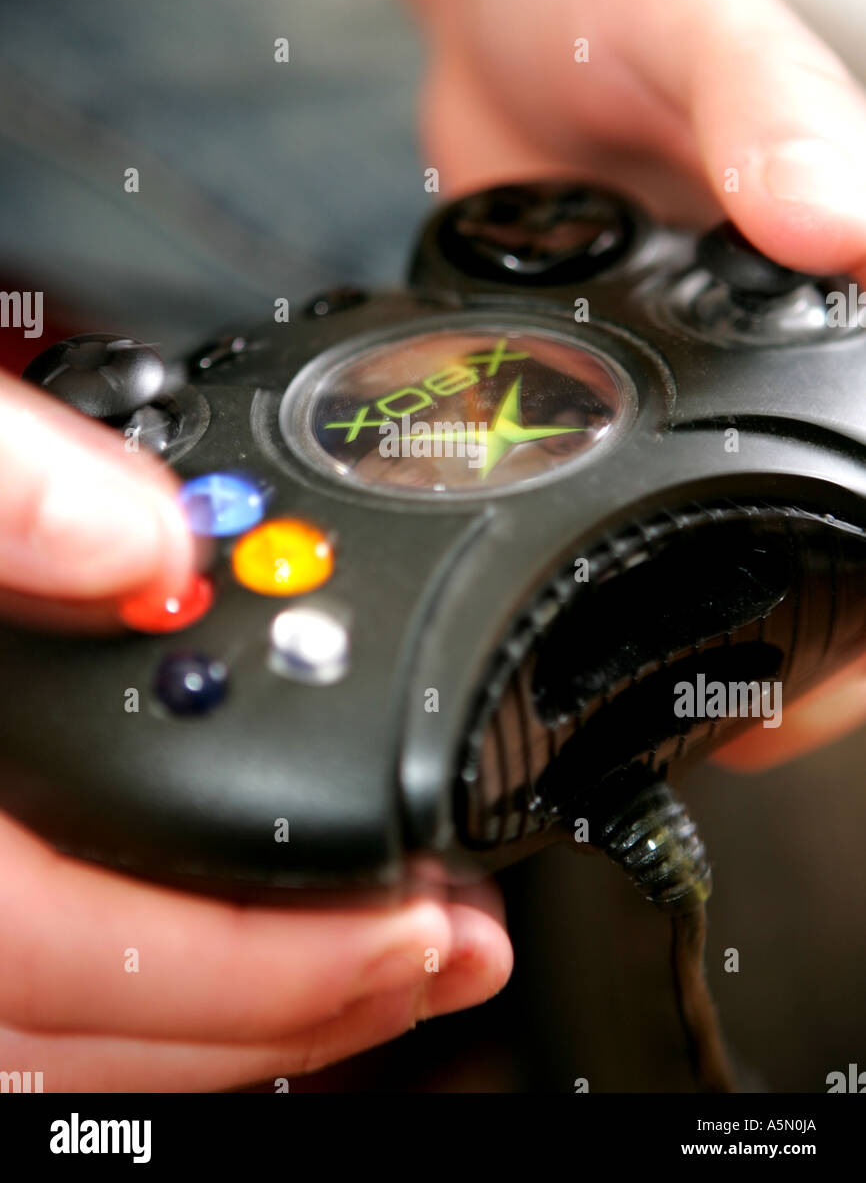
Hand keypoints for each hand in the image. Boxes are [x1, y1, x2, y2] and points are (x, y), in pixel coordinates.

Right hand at [0, 371, 510, 1090]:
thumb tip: (141, 544)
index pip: (68, 948)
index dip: (263, 965)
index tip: (412, 924)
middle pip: (82, 1044)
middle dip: (291, 1018)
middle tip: (436, 961)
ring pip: (48, 1058)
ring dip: (224, 1031)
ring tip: (364, 977)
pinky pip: (20, 1012)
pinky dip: (132, 1005)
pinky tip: (206, 954)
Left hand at [422, 0, 865, 768]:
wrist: (496, 4)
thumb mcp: (698, 27)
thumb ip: (767, 110)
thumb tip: (845, 220)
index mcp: (851, 271)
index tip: (842, 661)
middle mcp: (787, 333)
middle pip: (841, 524)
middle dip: (814, 643)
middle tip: (748, 723)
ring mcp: (703, 371)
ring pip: (742, 528)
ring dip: (730, 625)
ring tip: (680, 706)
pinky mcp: (623, 380)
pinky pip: (642, 493)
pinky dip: (631, 560)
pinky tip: (596, 603)